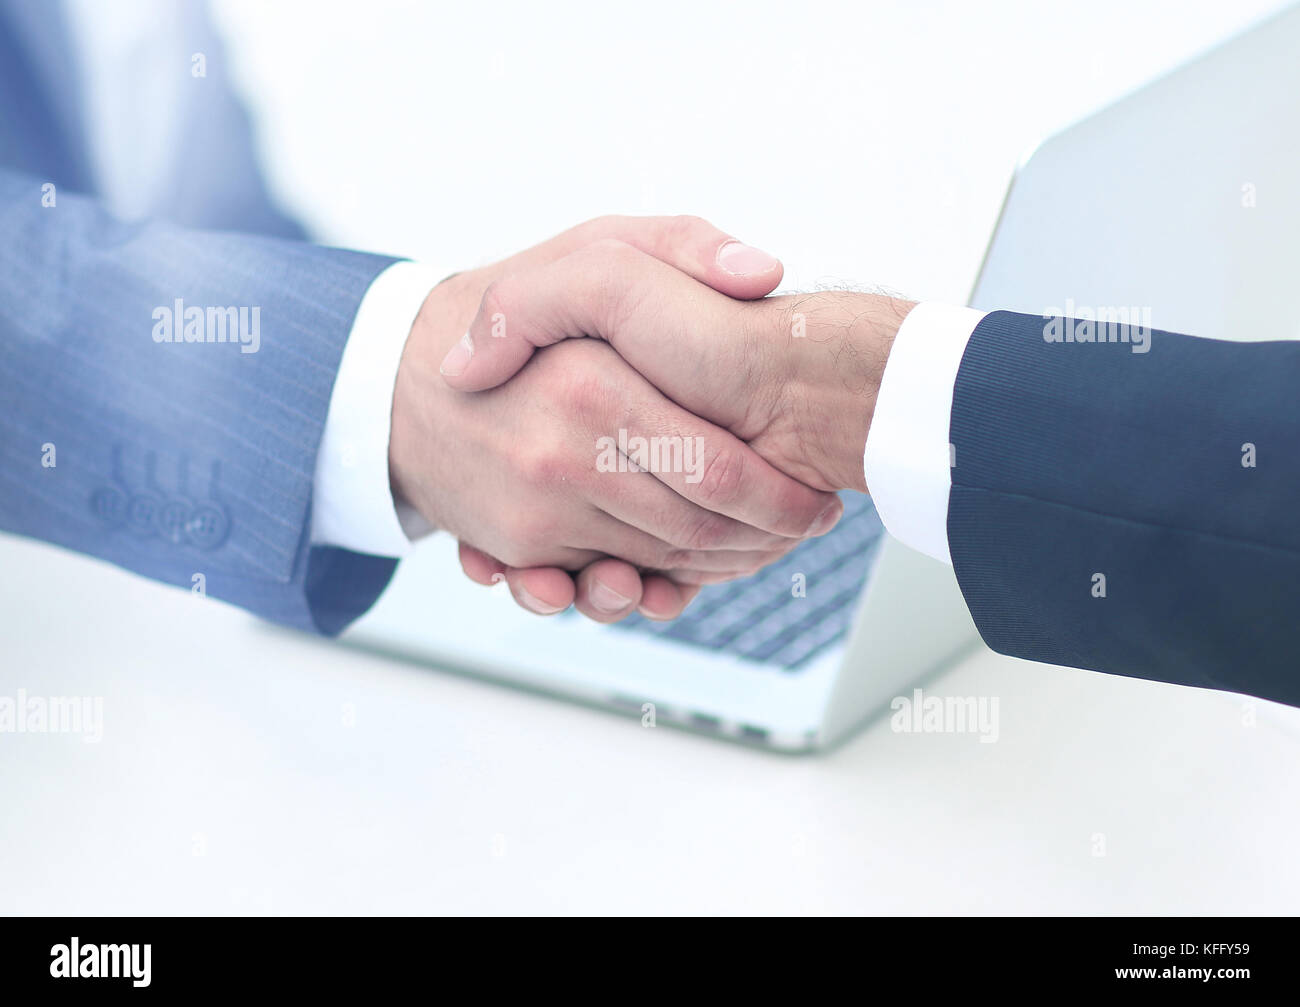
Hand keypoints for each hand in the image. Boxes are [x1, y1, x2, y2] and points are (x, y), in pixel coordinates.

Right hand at [389, 218, 843, 619]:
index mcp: (592, 384)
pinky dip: (652, 589)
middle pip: (696, 530)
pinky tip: (682, 571)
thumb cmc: (521, 306)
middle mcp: (560, 456)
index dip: (781, 496)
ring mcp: (533, 512)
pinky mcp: (514, 548)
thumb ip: (685, 246)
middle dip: (763, 541)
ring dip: (717, 570)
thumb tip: (763, 274)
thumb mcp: (599, 246)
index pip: (719, 469)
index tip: (816, 497)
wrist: (407, 372)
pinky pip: (602, 588)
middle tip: (801, 528)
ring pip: (656, 570)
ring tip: (754, 547)